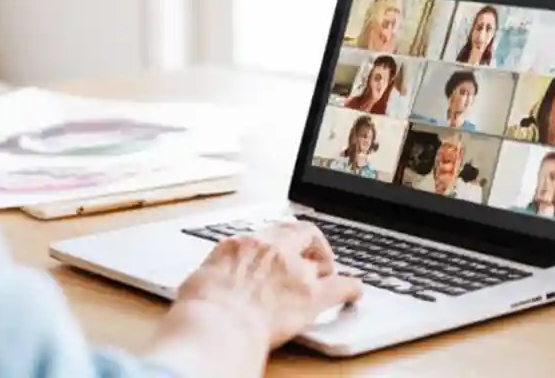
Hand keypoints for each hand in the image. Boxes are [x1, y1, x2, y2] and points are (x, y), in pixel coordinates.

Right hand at [174, 220, 363, 347]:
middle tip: (310, 257)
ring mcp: (293, 269)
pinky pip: (342, 285)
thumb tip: (208, 284)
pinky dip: (351, 288)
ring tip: (330, 275)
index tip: (279, 249)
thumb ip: (213, 276)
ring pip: (320, 257)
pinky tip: (354, 293)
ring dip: (326, 265)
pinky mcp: (311, 294)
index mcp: (240, 245)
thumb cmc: (201, 309)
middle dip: (307, 242)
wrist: (216, 324)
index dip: (277, 242)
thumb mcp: (199, 281)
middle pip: (298, 231)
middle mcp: (270, 249)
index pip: (265, 234)